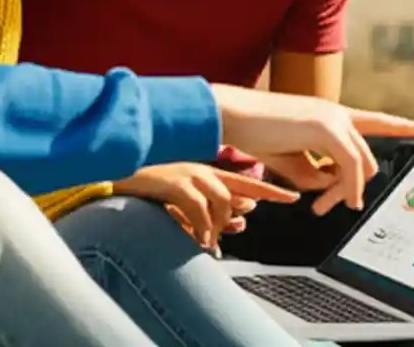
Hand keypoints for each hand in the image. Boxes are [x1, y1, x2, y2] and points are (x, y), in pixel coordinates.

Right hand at [114, 162, 298, 250]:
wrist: (118, 177)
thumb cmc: (150, 189)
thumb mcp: (186, 199)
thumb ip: (215, 208)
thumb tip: (243, 220)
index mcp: (208, 172)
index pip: (249, 181)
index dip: (272, 192)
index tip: (294, 199)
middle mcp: (204, 170)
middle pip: (238, 193)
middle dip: (237, 216)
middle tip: (222, 235)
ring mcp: (190, 175)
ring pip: (221, 204)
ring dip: (216, 227)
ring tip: (205, 242)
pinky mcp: (175, 183)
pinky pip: (199, 210)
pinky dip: (201, 228)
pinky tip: (196, 239)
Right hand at [212, 84, 413, 215]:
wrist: (231, 116)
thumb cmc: (255, 135)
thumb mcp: (291, 161)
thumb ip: (316, 174)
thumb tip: (335, 187)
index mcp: (331, 116)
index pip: (377, 121)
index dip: (405, 125)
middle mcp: (338, 113)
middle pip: (366, 159)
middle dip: (350, 188)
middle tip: (323, 207)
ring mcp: (334, 117)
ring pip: (361, 165)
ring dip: (344, 191)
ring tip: (318, 204)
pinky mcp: (326, 127)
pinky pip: (350, 166)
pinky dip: (344, 186)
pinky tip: (325, 198)